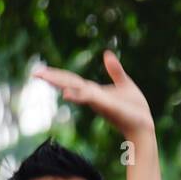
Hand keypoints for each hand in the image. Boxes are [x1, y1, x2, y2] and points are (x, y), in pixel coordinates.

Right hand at [34, 49, 154, 139]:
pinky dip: (78, 96)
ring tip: (44, 77)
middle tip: (34, 73)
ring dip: (61, 84)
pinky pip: (91, 99)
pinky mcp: (108, 107)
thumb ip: (114, 70)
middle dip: (53, 78)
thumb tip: (106, 53)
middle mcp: (93, 96)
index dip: (56, 75)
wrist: (145, 125)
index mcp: (95, 91)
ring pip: (77, 90)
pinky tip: (67, 94)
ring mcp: (99, 102)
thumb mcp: (125, 83)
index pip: (71, 80)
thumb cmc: (135, 109)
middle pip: (69, 84)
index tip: (39, 71)